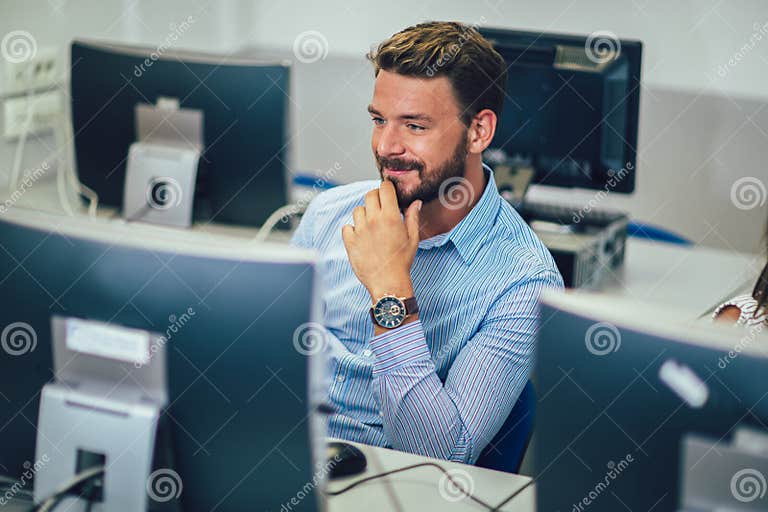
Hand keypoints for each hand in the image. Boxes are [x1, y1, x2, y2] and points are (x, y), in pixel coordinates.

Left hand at [341, 179, 421, 301]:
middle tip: (381, 208)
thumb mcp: (413, 238)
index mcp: (390, 216)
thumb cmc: (402, 261)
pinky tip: (361, 236)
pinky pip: (347, 226)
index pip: (384, 188)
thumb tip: (416, 202)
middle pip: (369, 195)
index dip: (387, 188)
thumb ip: (413, 217)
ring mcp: (360, 230)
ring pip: (358, 210)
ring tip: (372, 225)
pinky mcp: (349, 241)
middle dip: (376, 198)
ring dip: (364, 213)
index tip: (389, 193)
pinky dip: (353, 229)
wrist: (387, 282)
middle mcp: (373, 220)